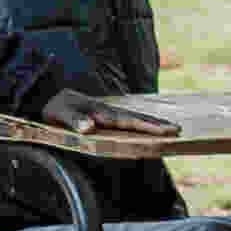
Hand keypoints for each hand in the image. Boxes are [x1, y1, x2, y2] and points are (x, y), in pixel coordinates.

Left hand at [54, 91, 183, 149]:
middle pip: (139, 118)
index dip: (148, 127)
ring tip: (171, 128)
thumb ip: (75, 120)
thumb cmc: (56, 109)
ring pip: (136, 119)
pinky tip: (150, 127)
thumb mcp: (60, 114)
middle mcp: (110, 112)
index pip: (130, 122)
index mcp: (102, 113)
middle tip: (178, 130)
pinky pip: (130, 121)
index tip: (166, 130)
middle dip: (158, 124)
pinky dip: (143, 124)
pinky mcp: (108, 117)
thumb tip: (90, 127)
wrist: (51, 99)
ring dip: (154, 124)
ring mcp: (110, 114)